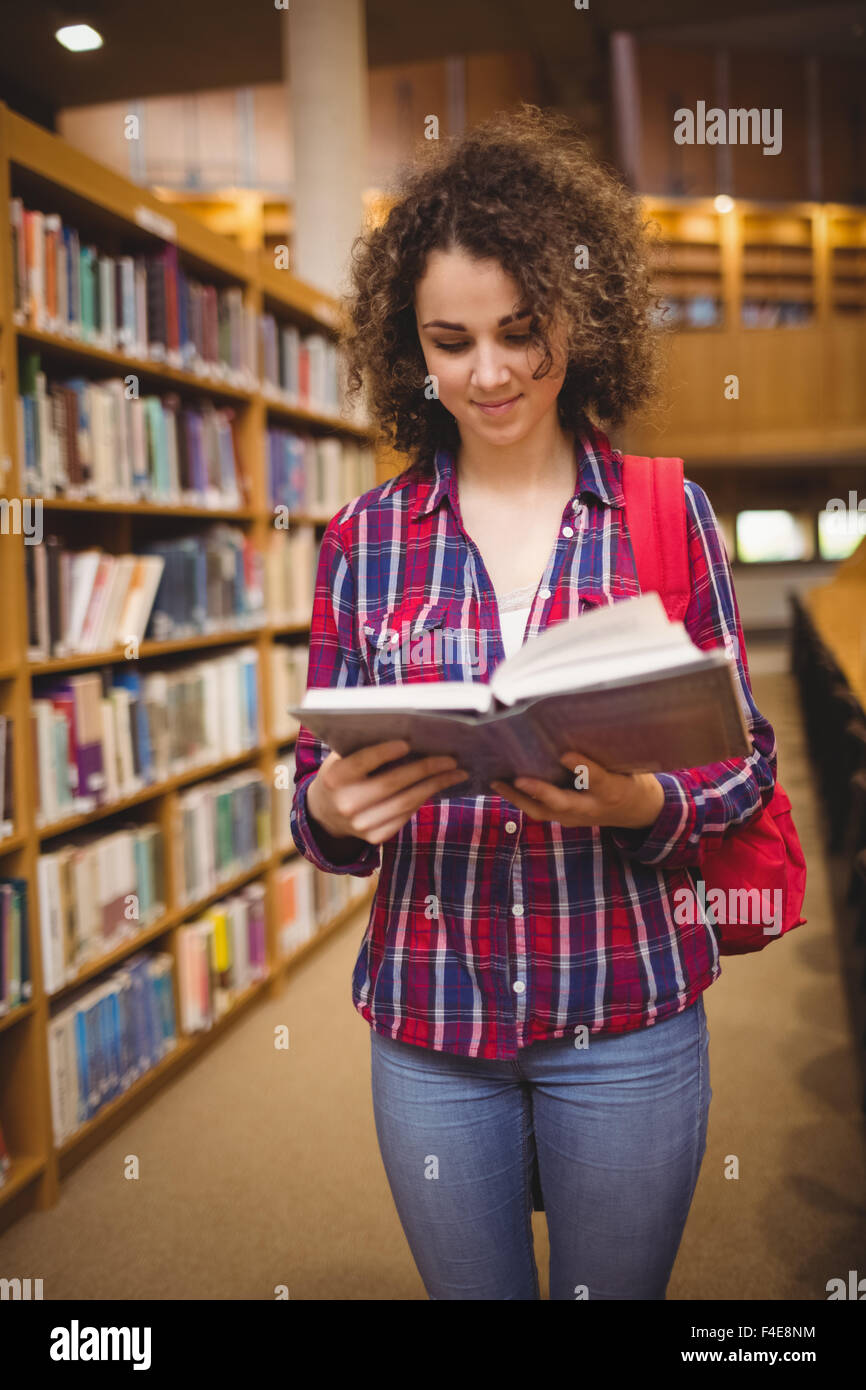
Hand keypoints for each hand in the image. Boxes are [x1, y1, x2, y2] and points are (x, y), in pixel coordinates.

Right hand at [307, 739, 468, 845]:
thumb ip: (365, 747)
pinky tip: (438, 786)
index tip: (409, 743)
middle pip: (392, 783)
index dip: (385, 752)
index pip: (362, 762)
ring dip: (435, 785)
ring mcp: (361, 824)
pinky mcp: (375, 837)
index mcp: (334, 778)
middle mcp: (346, 804)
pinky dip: (424, 798)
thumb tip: (409, 733)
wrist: (326, 813)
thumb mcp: (342, 759)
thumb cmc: (342, 774)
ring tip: (456, 773)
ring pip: (406, 802)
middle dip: (426, 769)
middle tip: (451, 759)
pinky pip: (406, 815)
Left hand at [490, 751, 664, 829]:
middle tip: (519, 779)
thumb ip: (607, 754)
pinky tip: (504, 785)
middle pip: (563, 804)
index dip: (582, 767)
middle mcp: (592, 808)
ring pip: (543, 811)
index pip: (598, 779)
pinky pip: (539, 811)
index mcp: (614, 791)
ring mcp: (576, 818)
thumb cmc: (631, 779)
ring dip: (519, 798)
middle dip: (540, 792)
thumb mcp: (629, 766)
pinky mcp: (565, 819)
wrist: (637, 812)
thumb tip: (582, 725)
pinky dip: (520, 800)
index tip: (565, 754)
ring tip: (498, 781)